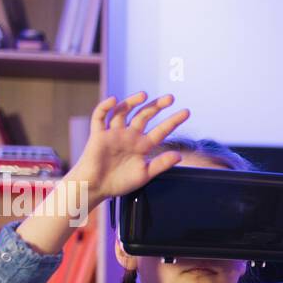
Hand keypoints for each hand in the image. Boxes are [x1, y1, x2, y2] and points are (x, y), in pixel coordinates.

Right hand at [70, 92, 189, 202]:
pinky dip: (105, 106)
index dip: (173, 121)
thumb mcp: (144, 174)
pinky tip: (114, 99)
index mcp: (142, 145)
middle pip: (144, 116)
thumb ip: (161, 164)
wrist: (97, 188)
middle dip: (156, 106)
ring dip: (132, 101)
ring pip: (123, 112)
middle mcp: (129, 136)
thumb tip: (179, 155)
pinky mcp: (98, 134)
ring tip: (144, 95)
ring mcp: (114, 133)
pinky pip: (100, 117)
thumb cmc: (120, 182)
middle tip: (170, 98)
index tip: (186, 112)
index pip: (161, 130)